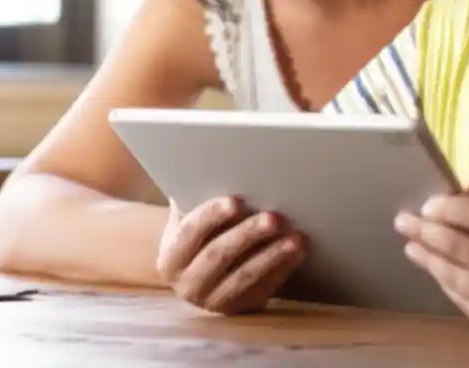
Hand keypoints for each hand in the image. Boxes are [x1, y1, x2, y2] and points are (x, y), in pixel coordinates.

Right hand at [156, 196, 306, 314]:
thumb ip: (195, 194)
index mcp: (171, 257)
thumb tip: (218, 159)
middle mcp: (187, 285)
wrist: (200, 271)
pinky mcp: (239, 310)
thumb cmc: (201, 232)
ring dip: (272, 255)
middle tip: (274, 217)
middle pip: (219, 256)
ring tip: (296, 236)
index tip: (236, 200)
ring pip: (244, 277)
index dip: (212, 215)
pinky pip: (262, 291)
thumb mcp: (189, 217)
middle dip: (248, 234)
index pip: (190, 232)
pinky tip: (298, 252)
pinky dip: (282, 270)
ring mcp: (213, 302)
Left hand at [395, 189, 468, 330]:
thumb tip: (456, 194)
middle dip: (424, 232)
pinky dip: (446, 283)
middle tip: (403, 221)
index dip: (448, 208)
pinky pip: (463, 301)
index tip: (428, 204)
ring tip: (412, 247)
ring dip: (428, 259)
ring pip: (452, 276)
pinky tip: (435, 270)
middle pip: (456, 246)